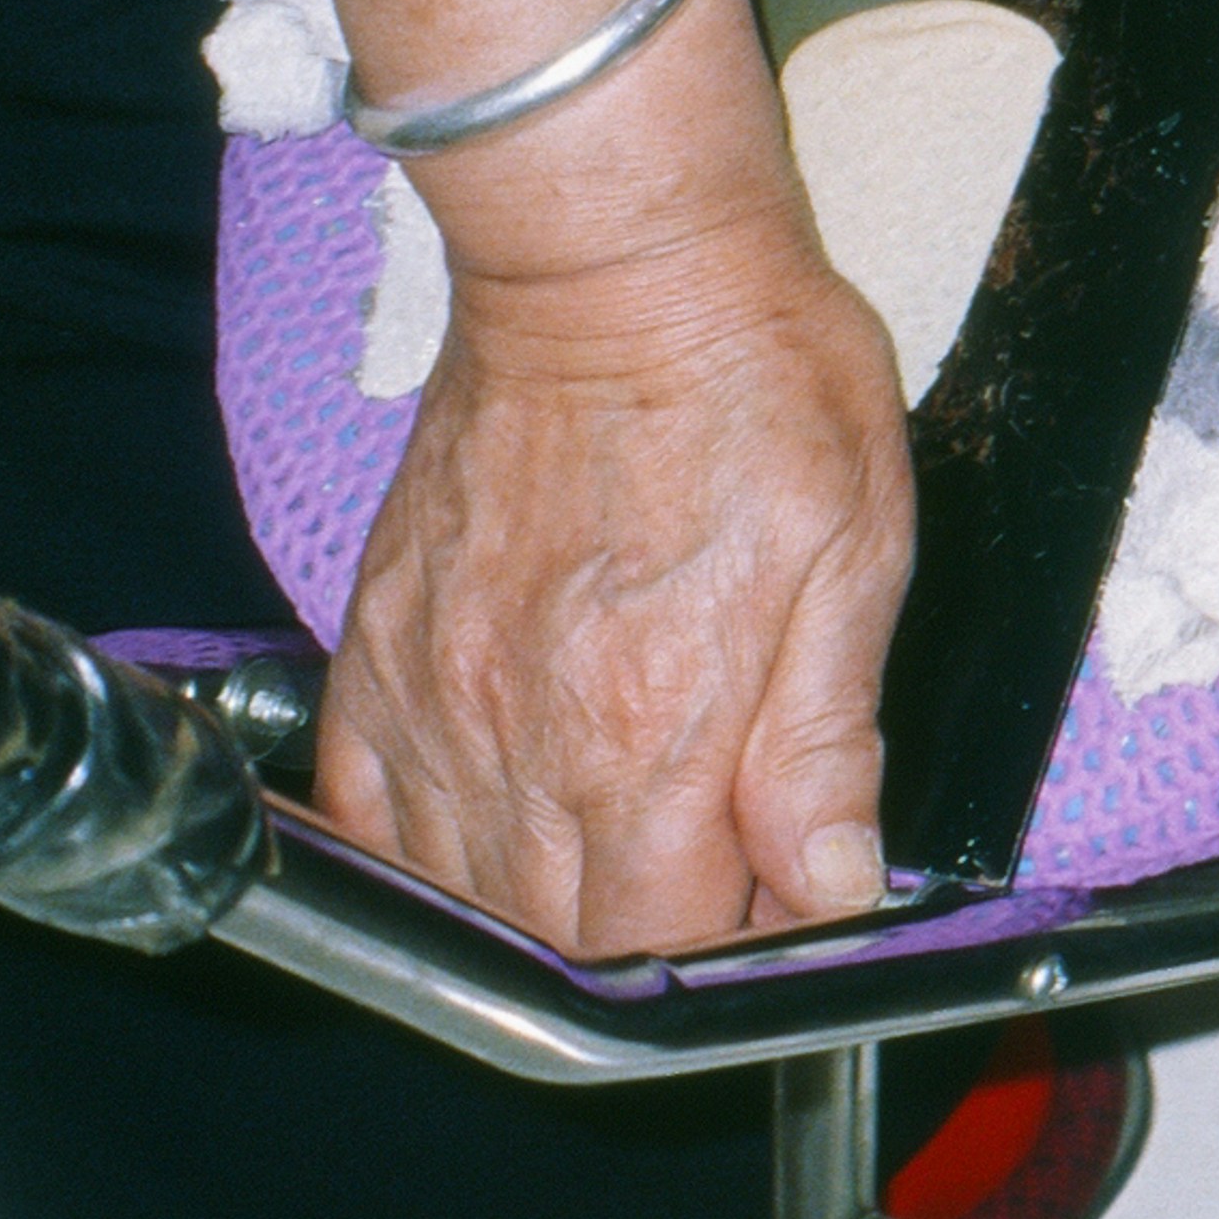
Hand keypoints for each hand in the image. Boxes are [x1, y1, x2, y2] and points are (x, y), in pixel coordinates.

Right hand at [302, 0, 915, 951]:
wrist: (613, 263)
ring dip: (542, 909)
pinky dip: (424, 853)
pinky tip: (491, 833)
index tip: (775, 912)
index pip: (665, 945)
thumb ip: (825, 748)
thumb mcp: (854, 564)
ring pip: (462, 891)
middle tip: (714, 876)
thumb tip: (828, 890)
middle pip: (561, 940)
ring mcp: (434, 695)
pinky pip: (365, 808)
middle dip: (644, 941)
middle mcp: (522, 736)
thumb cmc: (756, 384)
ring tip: (621, 850)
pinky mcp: (375, 645)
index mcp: (650, 730)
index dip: (729, 955)